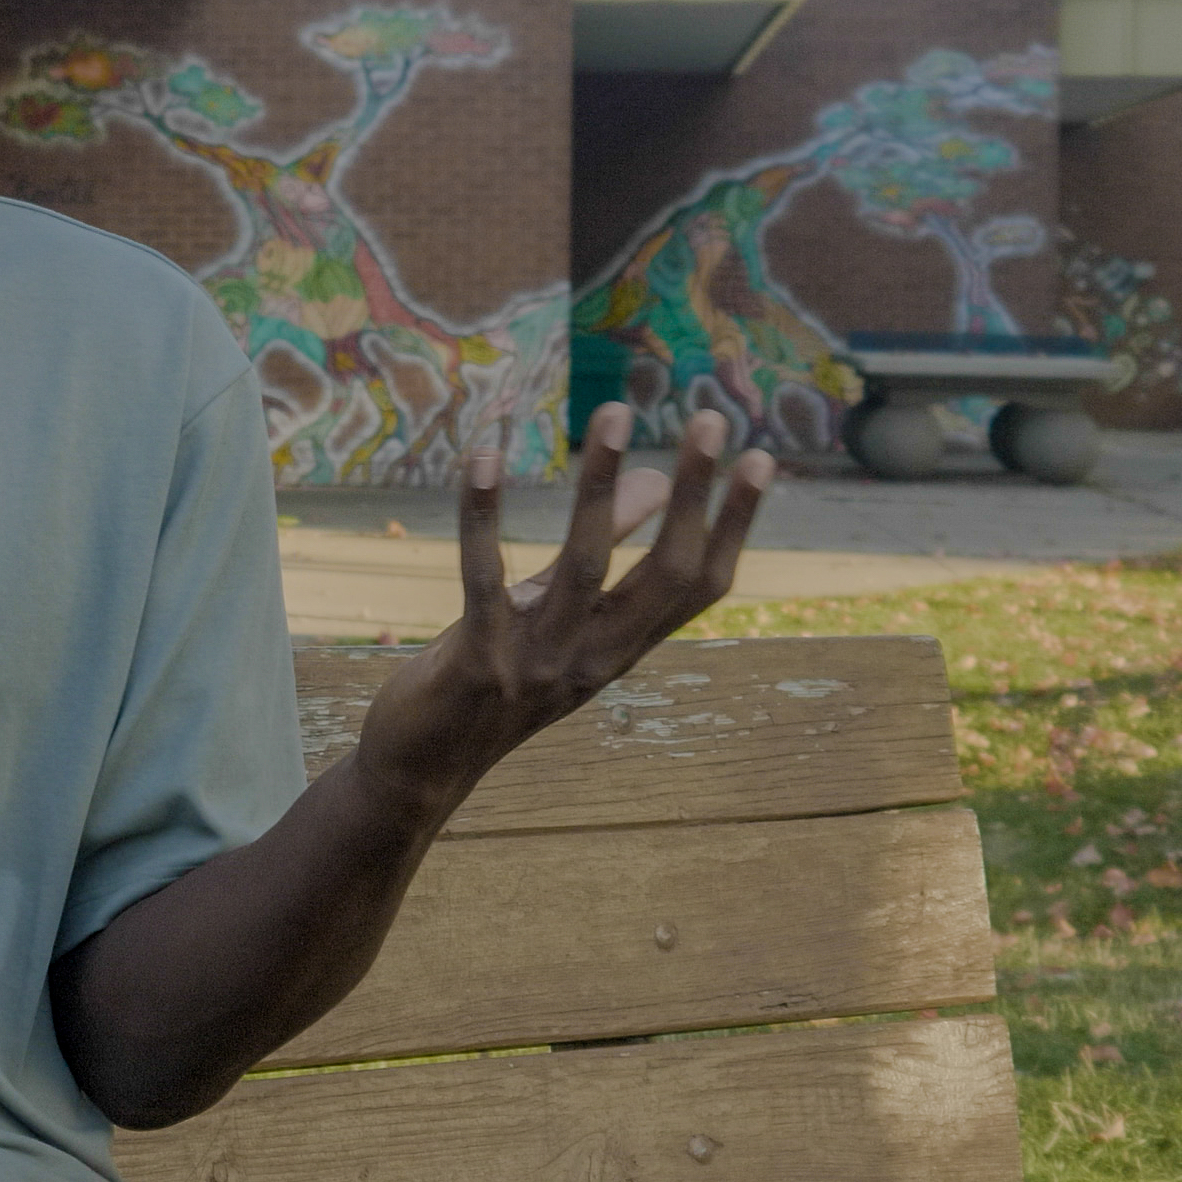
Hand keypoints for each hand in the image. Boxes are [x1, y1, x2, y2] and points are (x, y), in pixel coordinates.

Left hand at [347, 403, 775, 816]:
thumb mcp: (557, 613)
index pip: (697, 587)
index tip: (758, 461)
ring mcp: (538, 664)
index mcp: (619, 648)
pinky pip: (484, 579)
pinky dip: (482, 515)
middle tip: (713, 422)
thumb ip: (606, 551)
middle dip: (693, 497)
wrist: (422, 768)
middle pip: (663, 574)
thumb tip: (660, 482)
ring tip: (615, 413)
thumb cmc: (494, 678)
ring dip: (598, 485)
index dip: (731, 527)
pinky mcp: (478, 663)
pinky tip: (481, 457)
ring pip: (583, 566)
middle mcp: (592, 659)